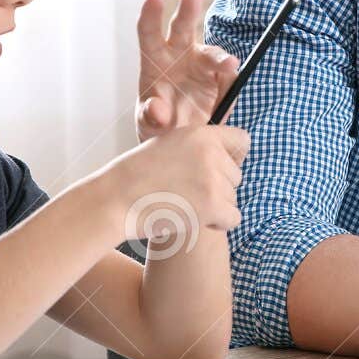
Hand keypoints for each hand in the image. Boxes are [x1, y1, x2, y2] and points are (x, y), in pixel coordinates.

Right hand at [100, 124, 250, 247]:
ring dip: (215, 207)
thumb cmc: (136, 175)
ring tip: (184, 205)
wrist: (116, 199)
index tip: (221, 169)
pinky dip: (217, 224)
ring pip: (233, 198)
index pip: (242, 140)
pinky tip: (194, 219)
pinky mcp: (213, 205)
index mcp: (201, 134)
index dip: (233, 157)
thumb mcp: (168, 145)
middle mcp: (211, 153)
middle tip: (188, 193)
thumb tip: (227, 156)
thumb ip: (197, 147)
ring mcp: (214, 179)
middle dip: (219, 187)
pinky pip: (233, 218)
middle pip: (236, 175)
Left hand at [135, 0, 239, 140]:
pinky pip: (229, 77)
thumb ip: (151, 116)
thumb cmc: (158, 123)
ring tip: (229, 65)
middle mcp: (179, 55)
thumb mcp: (148, 123)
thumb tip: (157, 110)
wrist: (183, 136)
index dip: (151, 15)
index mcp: (154, 60)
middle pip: (182, 28)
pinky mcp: (222, 79)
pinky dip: (230, 82)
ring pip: (213, 54)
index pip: (149, 33)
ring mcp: (202, 65)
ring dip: (221, 58)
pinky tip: (227, 93)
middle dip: (187, 11)